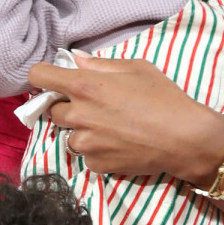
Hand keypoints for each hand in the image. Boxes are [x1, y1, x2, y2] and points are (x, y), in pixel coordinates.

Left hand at [27, 53, 223, 181]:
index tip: (54, 80)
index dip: (43, 76)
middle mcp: (78, 115)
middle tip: (96, 106)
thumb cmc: (164, 97)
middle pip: (53, 109)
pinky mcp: (95, 164)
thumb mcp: (136, 68)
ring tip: (110, 127)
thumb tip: (76, 60)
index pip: (38, 76)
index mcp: (84, 86)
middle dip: (69, 106)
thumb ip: (100, 64)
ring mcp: (85, 143)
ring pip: (69, 134)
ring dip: (82, 130)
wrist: (185, 138)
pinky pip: (85, 154)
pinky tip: (118, 143)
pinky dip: (96, 149)